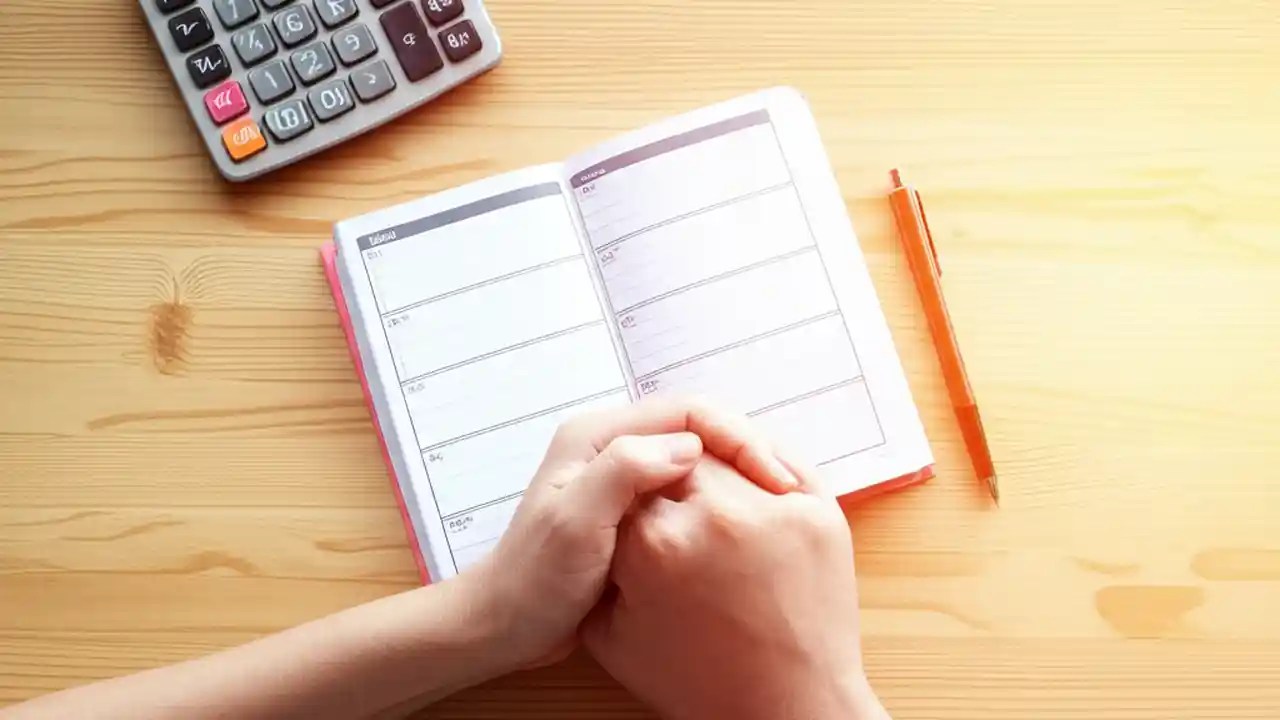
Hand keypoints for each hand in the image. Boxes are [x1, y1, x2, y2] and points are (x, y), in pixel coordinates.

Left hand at [457, 399, 800, 671]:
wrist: (505, 626)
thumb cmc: (535, 579)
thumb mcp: (577, 522)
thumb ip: (625, 471)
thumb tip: (690, 446)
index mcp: (598, 435)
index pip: (688, 411)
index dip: (738, 437)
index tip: (773, 478)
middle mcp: (613, 445)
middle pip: (698, 428)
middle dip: (746, 452)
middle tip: (788, 490)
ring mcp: (623, 477)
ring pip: (697, 458)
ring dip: (737, 475)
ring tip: (776, 504)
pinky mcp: (632, 509)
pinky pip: (688, 490)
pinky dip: (720, 500)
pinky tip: (743, 524)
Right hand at [582, 454, 889, 719]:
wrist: (789, 710)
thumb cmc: (700, 681)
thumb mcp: (614, 634)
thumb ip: (599, 564)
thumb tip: (602, 514)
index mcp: (652, 542)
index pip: (629, 476)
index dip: (631, 491)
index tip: (637, 508)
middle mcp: (711, 515)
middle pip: (681, 458)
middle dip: (674, 477)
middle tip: (678, 506)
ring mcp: (771, 509)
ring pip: (730, 456)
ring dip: (719, 470)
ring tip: (715, 508)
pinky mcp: (818, 512)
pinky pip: (784, 466)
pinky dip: (765, 473)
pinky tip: (754, 496)